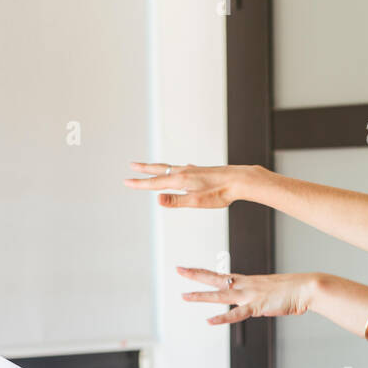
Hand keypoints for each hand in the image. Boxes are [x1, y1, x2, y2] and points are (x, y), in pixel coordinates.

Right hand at [125, 162, 259, 207]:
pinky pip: (183, 168)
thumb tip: (157, 199)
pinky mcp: (201, 171)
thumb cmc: (221, 193)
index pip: (156, 183)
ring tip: (150, 167)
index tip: (126, 182)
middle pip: (160, 170)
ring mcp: (193, 170)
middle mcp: (185, 172)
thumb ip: (176, 201)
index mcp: (181, 180)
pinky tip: (181, 170)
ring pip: (171, 168)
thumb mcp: (197, 201)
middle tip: (131, 166)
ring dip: (158, 168)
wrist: (240, 180)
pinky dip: (174, 169)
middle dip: (145, 169)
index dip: (140, 184)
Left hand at [178, 267, 317, 324]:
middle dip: (195, 275)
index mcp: (248, 281)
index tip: (189, 269)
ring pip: (220, 295)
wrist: (306, 288)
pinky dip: (222, 318)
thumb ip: (261, 296)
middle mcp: (246, 285)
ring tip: (185, 296)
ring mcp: (250, 295)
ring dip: (201, 296)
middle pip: (215, 278)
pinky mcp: (257, 307)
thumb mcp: (273, 291)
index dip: (204, 273)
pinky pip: (236, 314)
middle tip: (178, 269)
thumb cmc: (293, 290)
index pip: (221, 275)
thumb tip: (259, 301)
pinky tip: (210, 320)